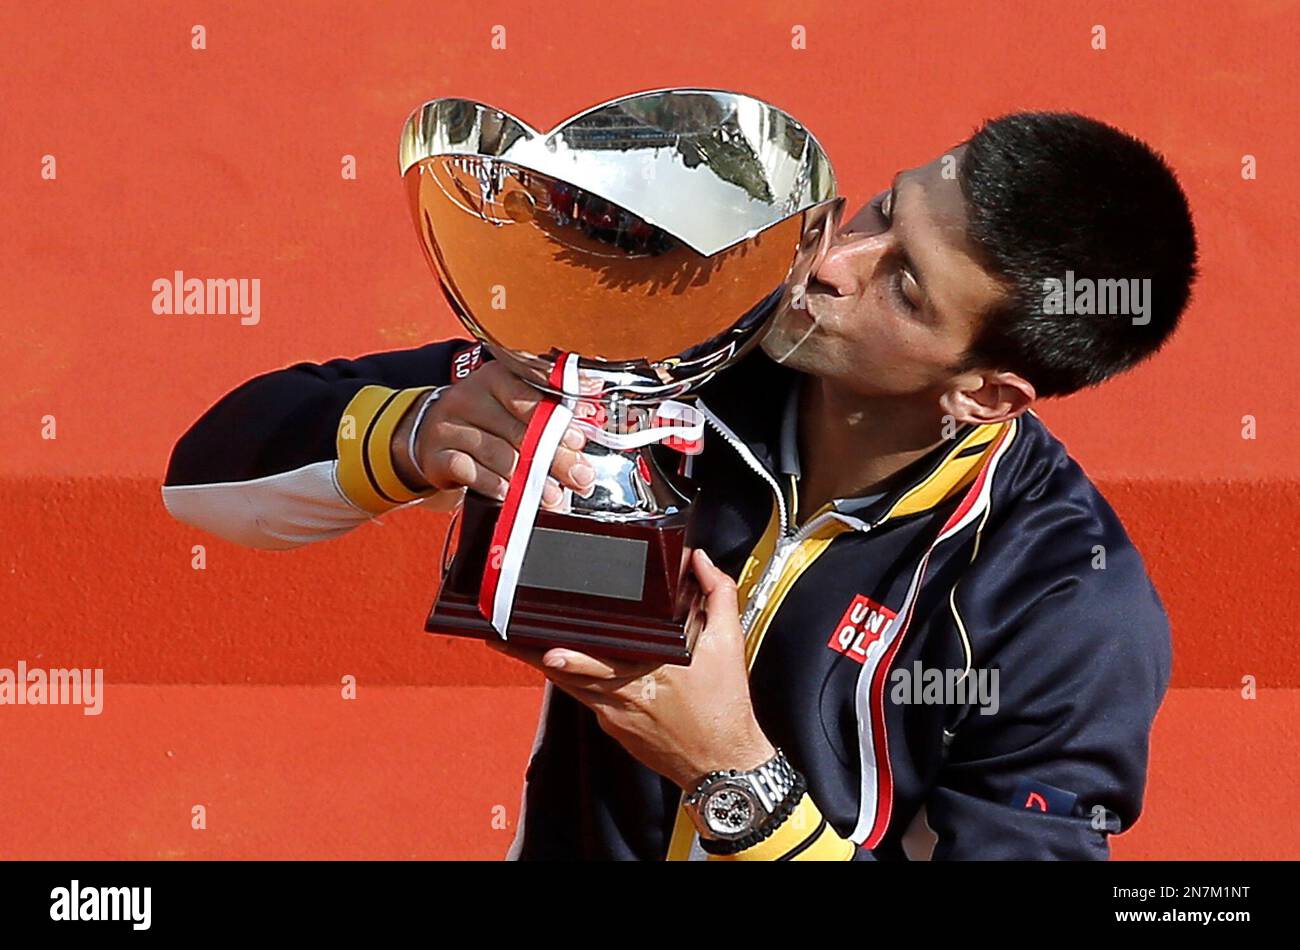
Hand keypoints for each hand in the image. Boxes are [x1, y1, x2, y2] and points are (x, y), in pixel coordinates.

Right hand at [391, 361, 593, 509]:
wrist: (432, 436)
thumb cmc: (486, 421)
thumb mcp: (514, 405)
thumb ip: (550, 411)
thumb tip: (586, 426)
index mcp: (497, 375)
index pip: (532, 390)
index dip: (560, 417)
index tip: (579, 439)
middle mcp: (471, 395)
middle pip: (522, 428)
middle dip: (556, 457)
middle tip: (580, 476)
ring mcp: (450, 424)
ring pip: (499, 453)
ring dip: (531, 479)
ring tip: (554, 496)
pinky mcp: (436, 454)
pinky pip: (470, 471)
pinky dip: (495, 485)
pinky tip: (512, 493)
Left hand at [485, 548, 776, 789]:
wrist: (722, 764)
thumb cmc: (724, 708)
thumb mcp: (729, 643)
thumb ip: (718, 594)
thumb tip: (701, 562)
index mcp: (651, 667)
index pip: (597, 652)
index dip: (567, 644)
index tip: (545, 624)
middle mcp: (624, 692)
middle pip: (566, 669)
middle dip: (532, 650)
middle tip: (503, 633)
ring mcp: (613, 714)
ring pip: (568, 684)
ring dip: (542, 664)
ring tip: (512, 644)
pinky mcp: (613, 728)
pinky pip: (584, 698)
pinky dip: (571, 680)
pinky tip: (560, 665)